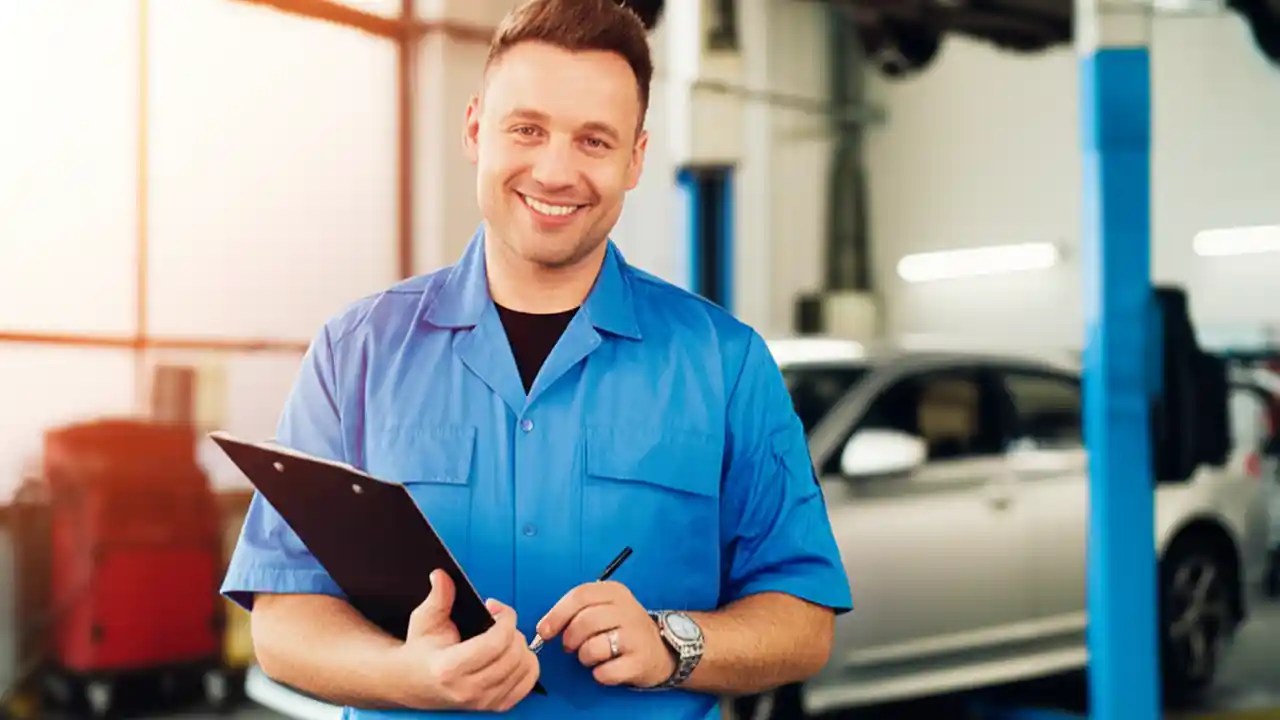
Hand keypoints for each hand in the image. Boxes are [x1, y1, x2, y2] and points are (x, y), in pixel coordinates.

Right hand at [393, 570, 539, 710]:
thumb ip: (438, 597)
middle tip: (499, 621)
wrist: (412, 682)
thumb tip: (443, 575)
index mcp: (449, 668)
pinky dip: (527, 665)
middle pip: (513, 655)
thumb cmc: (420, 651)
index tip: (497, 608)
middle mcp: (468, 689)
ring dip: (521, 646)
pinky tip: (513, 654)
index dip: (505, 619)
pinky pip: (527, 683)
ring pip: (524, 668)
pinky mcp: (494, 707)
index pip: (495, 643)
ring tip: (504, 637)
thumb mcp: (424, 620)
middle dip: (513, 630)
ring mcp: (483, 702)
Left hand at [537, 581, 675, 688]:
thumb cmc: (622, 628)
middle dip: (570, 638)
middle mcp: (627, 610)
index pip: (580, 595)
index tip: (544, 630)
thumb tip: (545, 627)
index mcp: (615, 592)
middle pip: (584, 622)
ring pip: (593, 647)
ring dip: (584, 656)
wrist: (661, 649)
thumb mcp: (605, 607)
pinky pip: (605, 672)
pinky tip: (607, 667)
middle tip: (571, 646)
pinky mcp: (640, 661)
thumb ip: (577, 610)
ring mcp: (636, 636)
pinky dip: (599, 674)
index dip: (557, 614)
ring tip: (592, 656)